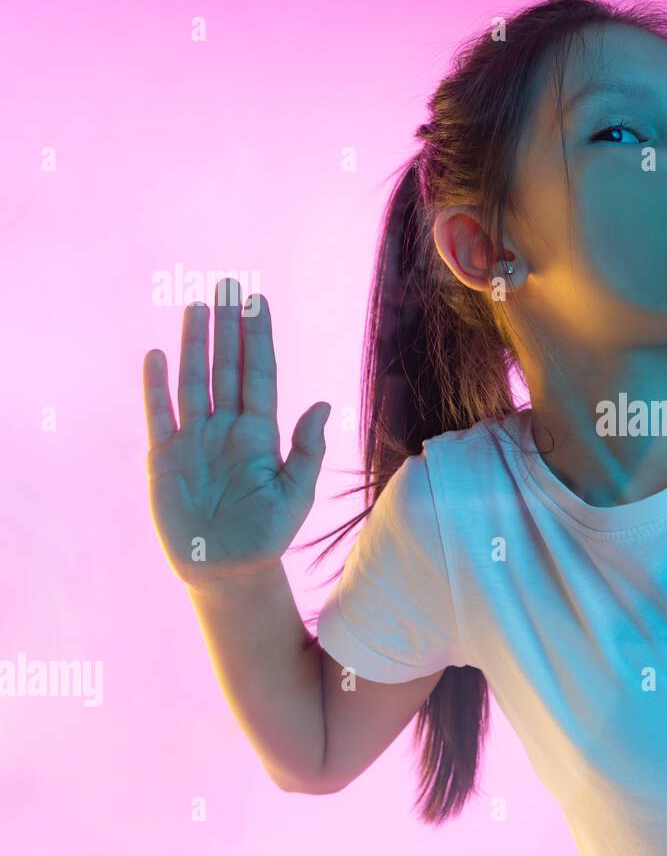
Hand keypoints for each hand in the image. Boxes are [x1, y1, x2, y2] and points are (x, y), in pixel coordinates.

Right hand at [142, 278, 331, 589]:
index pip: (259, 373)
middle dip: (226, 327)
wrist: (227, 570)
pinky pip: (160, 415)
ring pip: (194, 381)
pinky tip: (157, 356)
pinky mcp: (166, 458)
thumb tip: (320, 405)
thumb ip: (306, 450)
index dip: (257, 337)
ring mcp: (195, 440)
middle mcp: (227, 428)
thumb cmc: (267, 534)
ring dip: (194, 344)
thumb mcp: (295, 494)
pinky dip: (156, 387)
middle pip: (226, 367)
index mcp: (260, 434)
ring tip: (195, 306)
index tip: (257, 301)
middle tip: (226, 285)